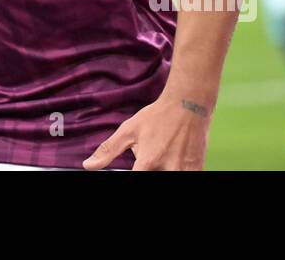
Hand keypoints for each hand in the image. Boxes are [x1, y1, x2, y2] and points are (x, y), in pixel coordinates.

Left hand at [83, 90, 211, 170]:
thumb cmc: (157, 116)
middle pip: (152, 177)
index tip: (133, 170)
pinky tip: (173, 158)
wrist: (189, 104)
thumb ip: (108, 150)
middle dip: (148, 169)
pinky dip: (176, 169)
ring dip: (162, 169)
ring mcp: (185, 171)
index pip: (135, 181)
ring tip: (162, 155)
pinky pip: (185, 175)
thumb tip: (87, 166)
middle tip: (151, 157)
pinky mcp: (197, 170)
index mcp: (148, 161)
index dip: (131, 176)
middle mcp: (168, 169)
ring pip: (168, 177)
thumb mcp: (129, 130)